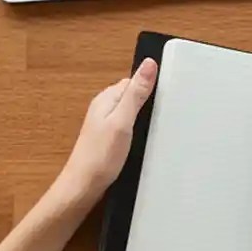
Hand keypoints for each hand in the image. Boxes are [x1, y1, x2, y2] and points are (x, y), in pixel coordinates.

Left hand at [53, 58, 158, 207]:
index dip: (150, 85)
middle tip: (167, 111)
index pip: (133, 80)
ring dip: (143, 116)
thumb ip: (136, 93)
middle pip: (132, 95)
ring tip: (159, 125)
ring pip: (130, 111)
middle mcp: (103, 108)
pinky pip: (127, 125)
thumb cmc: (101, 155)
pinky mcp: (108, 138)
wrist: (83, 186)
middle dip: (148, 100)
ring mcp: (104, 124)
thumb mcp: (123, 120)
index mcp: (106, 98)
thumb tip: (148, 64)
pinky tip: (145, 139)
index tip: (169, 94)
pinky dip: (138, 129)